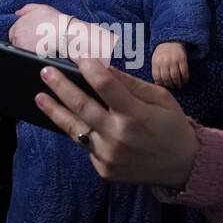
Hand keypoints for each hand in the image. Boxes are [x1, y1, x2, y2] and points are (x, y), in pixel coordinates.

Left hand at [9, 3, 63, 53]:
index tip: (29, 36)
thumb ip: (25, 9)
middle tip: (35, 40)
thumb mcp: (39, 8)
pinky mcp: (29, 55)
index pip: (12, 33)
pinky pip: (28, 56)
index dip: (21, 34)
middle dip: (24, 41)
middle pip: (16, 42)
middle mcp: (18, 36)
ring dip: (28, 48)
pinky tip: (41, 50)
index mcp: (18, 25)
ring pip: (22, 49)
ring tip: (39, 45)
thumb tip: (17, 13)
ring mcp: (23, 47)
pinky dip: (33, 54)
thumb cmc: (53, 20)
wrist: (64, 32)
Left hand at [33, 54, 198, 186]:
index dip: (88, 67)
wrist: (183, 167)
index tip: (76, 54)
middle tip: (45, 72)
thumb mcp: (160, 99)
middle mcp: (119, 136)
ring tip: (40, 96)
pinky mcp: (104, 169)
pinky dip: (81, 132)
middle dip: (61, 86)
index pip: (105, 85)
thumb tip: (104, 67)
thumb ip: (131, 84)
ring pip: (75, 129)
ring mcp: (108, 155)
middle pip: (81, 106)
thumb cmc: (172, 127)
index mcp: (136, 115)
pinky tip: (74, 120)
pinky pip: (87, 145)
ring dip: (55, 111)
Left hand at [151, 41, 189, 88]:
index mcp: (156, 62)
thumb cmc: (162, 52)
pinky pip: (184, 71)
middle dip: (170, 85)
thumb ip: (156, 70)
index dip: (161, 84)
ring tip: (179, 85)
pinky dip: (185, 78)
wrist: (171, 40)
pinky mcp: (182, 59)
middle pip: (166, 78)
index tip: (164, 87)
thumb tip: (159, 84)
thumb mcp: (155, 59)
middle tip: (173, 87)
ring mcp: (174, 60)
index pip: (157, 77)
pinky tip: (185, 80)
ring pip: (175, 76)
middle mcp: (164, 61)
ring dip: (178, 83)